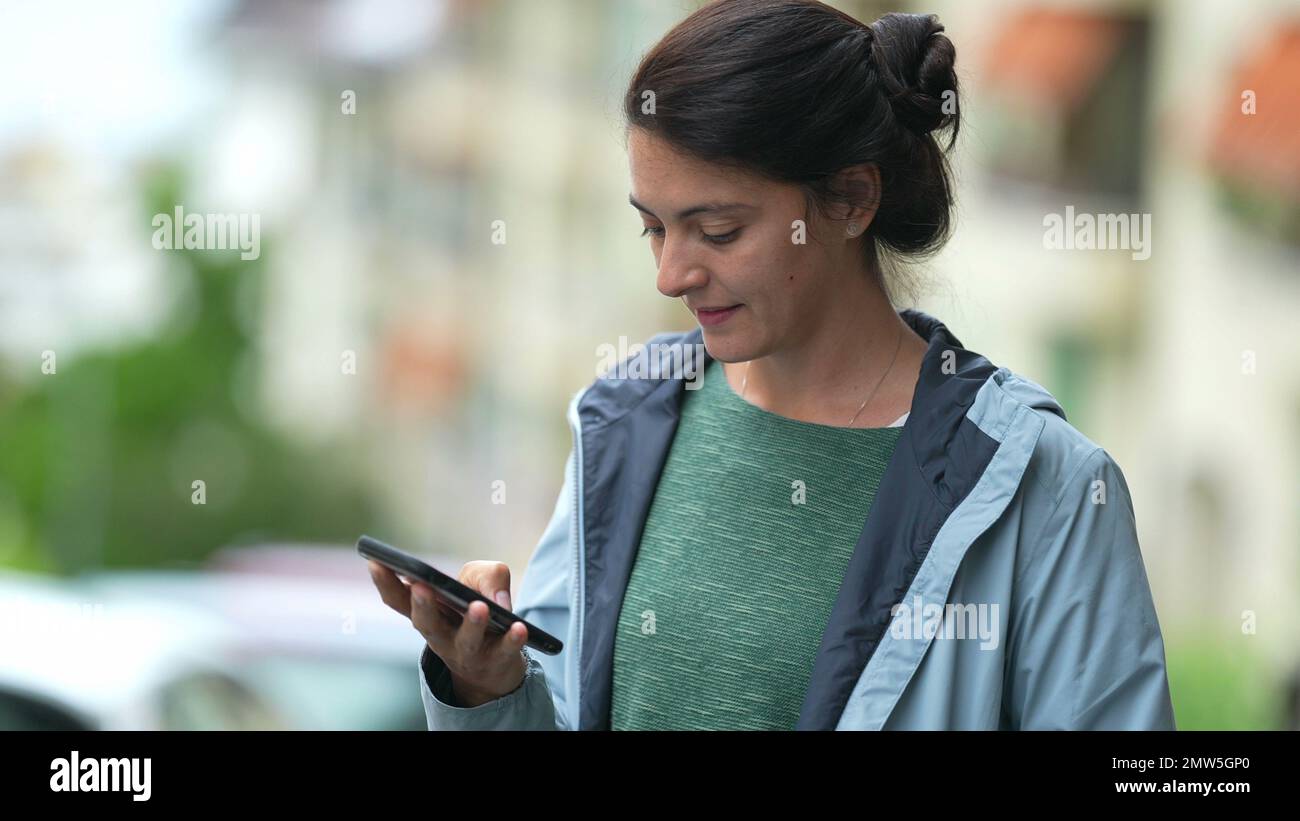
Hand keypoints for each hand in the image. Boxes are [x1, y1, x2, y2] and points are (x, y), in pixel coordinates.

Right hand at [368, 559, 528, 706]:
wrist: (497, 663)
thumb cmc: (478, 611)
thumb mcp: (479, 583)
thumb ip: (486, 575)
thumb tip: (495, 599)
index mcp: (426, 614)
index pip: (398, 600)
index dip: (385, 582)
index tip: (374, 561)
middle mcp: (439, 636)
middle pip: (426, 624)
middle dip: (423, 606)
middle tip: (421, 587)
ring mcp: (467, 653)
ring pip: (466, 640)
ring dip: (471, 625)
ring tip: (479, 607)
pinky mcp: (497, 661)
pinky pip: (504, 651)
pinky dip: (512, 640)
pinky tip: (519, 627)